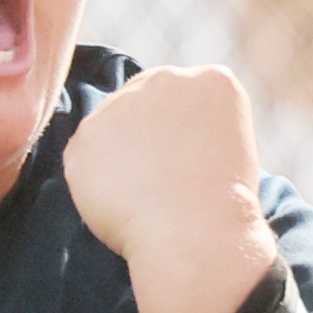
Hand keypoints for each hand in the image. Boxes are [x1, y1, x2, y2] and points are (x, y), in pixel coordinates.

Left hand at [62, 65, 275, 312]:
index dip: (178, 131)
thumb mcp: (228, 146)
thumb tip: (157, 136)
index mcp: (212, 80)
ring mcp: (122, 103)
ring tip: (142, 195)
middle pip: (142, 100)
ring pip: (110, 127)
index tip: (183, 161)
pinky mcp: (87, 134)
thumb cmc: (220, 206)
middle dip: (143, 136)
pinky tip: (120, 201)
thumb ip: (194, 125)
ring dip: (117, 156)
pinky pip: (84, 157)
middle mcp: (166, 79)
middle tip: (157, 181)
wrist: (195, 233)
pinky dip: (94, 182)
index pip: (183, 95)